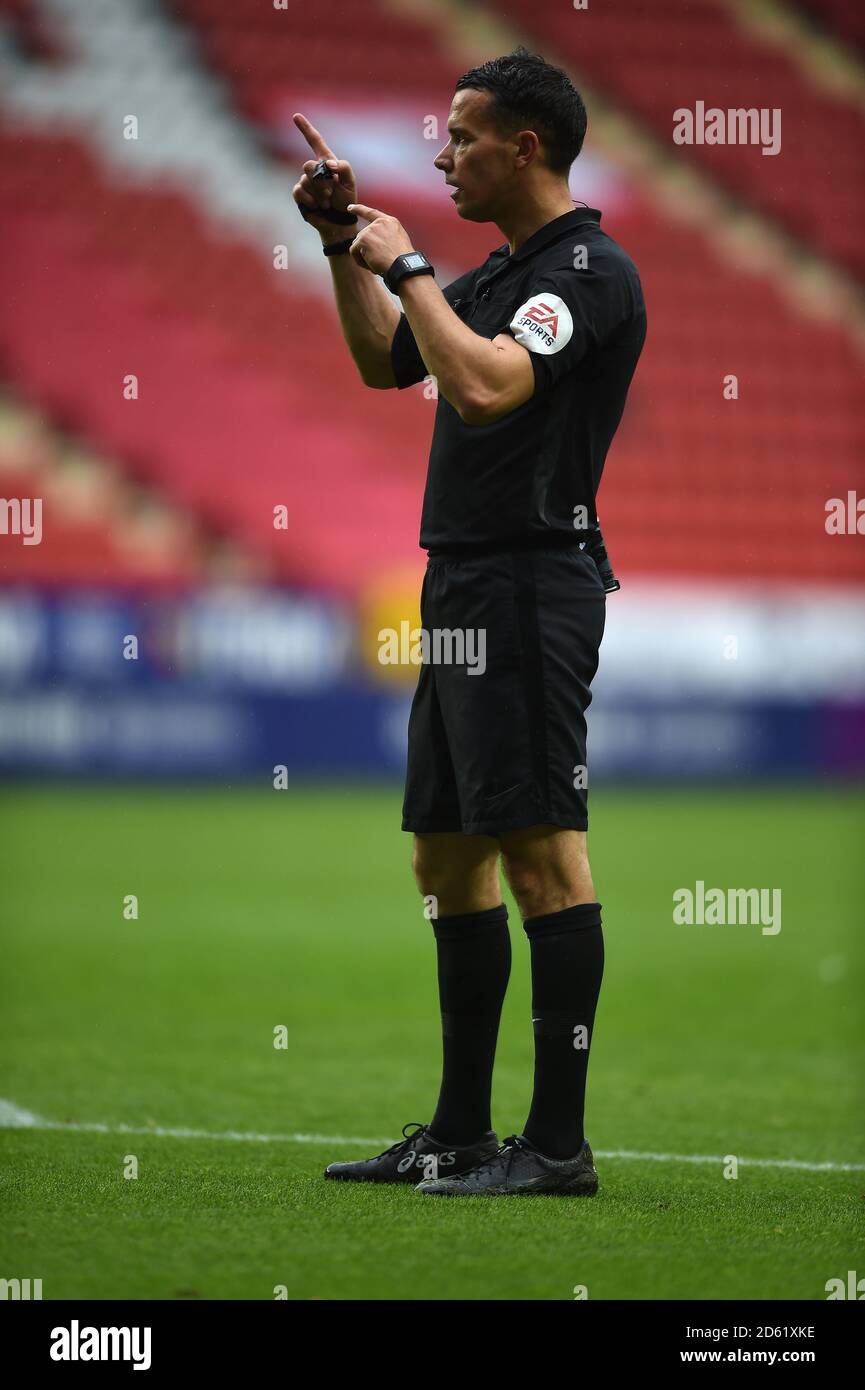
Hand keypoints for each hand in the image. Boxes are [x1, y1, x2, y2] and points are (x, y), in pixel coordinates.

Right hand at [292, 112, 357, 237]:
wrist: (339, 221)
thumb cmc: (346, 200)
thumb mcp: (350, 182)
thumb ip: (344, 168)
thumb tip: (328, 164)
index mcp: (326, 162)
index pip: (314, 141)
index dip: (305, 128)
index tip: (296, 116)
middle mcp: (314, 170)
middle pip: (308, 165)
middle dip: (321, 182)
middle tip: (330, 194)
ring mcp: (305, 181)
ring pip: (305, 181)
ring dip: (319, 194)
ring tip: (327, 203)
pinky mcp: (300, 194)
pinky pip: (299, 191)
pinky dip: (310, 199)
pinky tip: (317, 206)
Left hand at [347, 204, 414, 276]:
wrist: (403, 265)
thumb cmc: (403, 260)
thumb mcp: (398, 242)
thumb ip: (386, 236)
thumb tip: (372, 242)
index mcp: (390, 222)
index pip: (371, 213)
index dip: (359, 210)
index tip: (350, 208)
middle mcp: (379, 223)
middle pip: (363, 236)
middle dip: (367, 250)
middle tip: (379, 261)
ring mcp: (370, 229)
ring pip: (357, 245)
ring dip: (364, 257)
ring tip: (377, 264)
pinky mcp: (363, 239)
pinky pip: (353, 251)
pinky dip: (359, 260)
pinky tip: (370, 265)